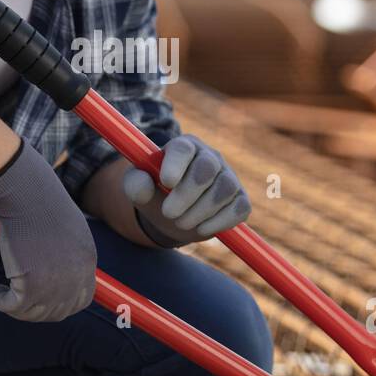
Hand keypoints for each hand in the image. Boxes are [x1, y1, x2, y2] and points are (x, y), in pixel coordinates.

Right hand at [0, 139, 97, 320]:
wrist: (26, 191)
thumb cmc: (38, 200)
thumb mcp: (65, 226)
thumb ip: (64, 250)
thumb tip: (49, 266)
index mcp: (87, 260)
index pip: (82, 299)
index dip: (60, 304)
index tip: (41, 300)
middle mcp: (76, 276)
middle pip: (58, 312)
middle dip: (36, 309)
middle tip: (16, 299)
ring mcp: (56, 284)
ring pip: (34, 313)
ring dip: (14, 307)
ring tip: (0, 293)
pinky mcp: (32, 286)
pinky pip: (12, 307)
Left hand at [121, 133, 250, 247]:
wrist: (171, 215)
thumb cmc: (154, 194)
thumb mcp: (137, 188)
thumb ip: (135, 184)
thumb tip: (144, 184)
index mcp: (183, 146)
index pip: (183, 148)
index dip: (176, 164)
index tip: (166, 182)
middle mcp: (209, 156)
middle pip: (207, 168)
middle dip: (187, 194)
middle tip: (168, 213)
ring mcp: (228, 176)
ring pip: (225, 188)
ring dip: (201, 210)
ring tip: (181, 223)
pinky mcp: (240, 198)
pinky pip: (240, 207)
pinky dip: (221, 221)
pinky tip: (202, 228)